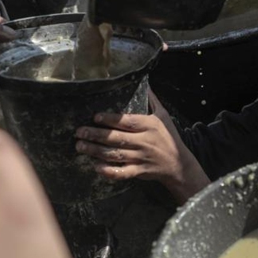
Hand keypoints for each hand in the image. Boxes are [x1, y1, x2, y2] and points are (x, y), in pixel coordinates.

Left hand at [74, 91, 207, 201]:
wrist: (178, 164)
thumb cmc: (168, 138)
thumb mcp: (164, 117)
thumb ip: (153, 101)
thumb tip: (145, 84)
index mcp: (150, 126)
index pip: (128, 122)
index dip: (111, 119)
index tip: (95, 117)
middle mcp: (144, 142)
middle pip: (117, 138)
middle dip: (96, 135)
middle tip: (79, 132)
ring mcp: (141, 158)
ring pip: (115, 154)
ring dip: (96, 151)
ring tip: (80, 146)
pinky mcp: (138, 172)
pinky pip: (122, 172)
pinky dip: (108, 171)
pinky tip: (96, 166)